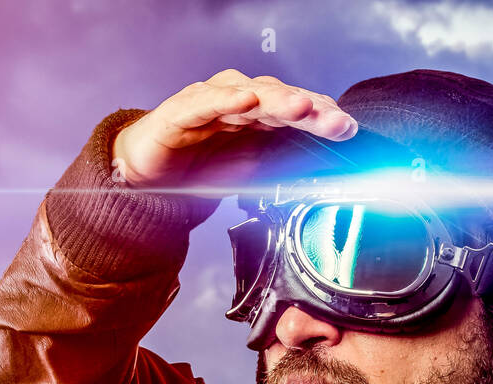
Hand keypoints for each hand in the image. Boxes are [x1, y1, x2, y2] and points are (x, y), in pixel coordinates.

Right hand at [111, 69, 357, 197]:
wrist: (143, 179)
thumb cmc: (195, 170)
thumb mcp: (246, 176)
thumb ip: (275, 167)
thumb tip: (315, 173)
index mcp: (259, 116)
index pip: (298, 111)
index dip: (323, 117)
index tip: (348, 129)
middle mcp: (239, 101)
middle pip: (282, 99)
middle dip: (312, 110)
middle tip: (335, 122)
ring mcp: (211, 101)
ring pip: (250, 95)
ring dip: (278, 100)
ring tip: (301, 107)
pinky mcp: (181, 110)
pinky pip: (207, 101)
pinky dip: (227, 99)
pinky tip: (247, 100)